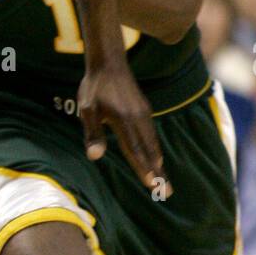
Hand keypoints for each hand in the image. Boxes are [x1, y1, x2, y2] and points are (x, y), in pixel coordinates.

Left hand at [77, 63, 168, 194]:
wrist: (108, 63)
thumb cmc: (94, 87)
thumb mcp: (87, 110)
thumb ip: (93, 133)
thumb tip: (95, 156)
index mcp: (124, 120)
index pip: (134, 149)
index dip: (143, 168)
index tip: (152, 183)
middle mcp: (138, 118)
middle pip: (149, 150)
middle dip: (158, 172)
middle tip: (168, 192)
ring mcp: (143, 114)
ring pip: (153, 142)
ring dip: (159, 162)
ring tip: (165, 180)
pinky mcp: (144, 110)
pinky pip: (152, 134)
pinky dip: (155, 148)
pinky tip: (156, 156)